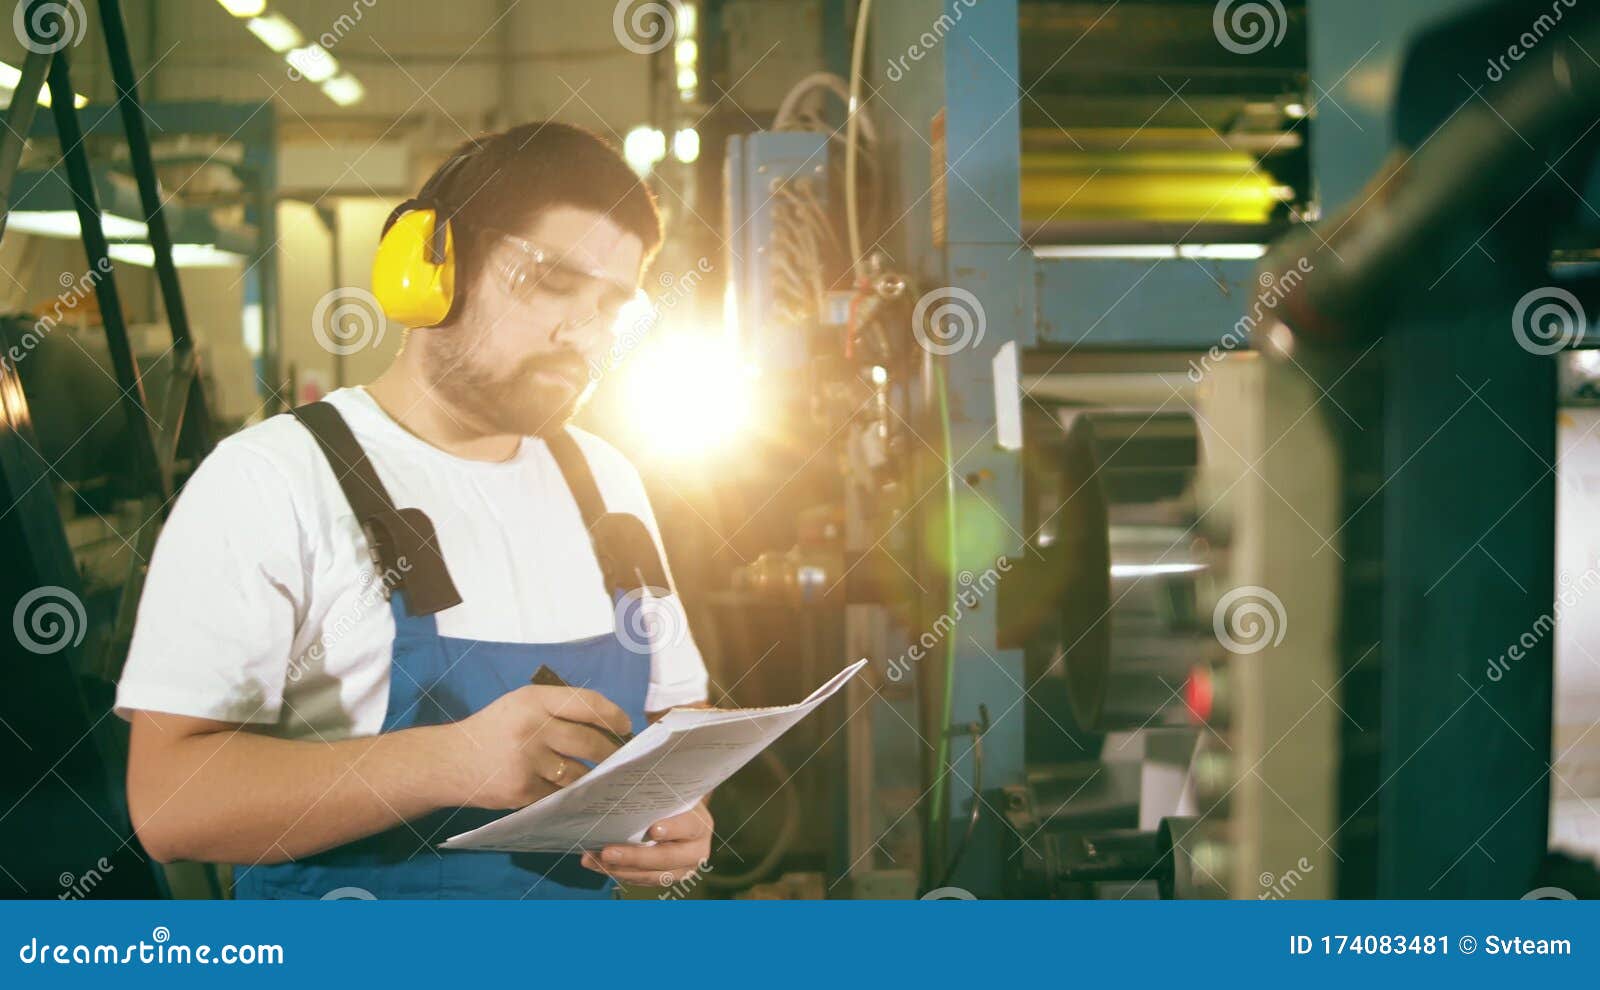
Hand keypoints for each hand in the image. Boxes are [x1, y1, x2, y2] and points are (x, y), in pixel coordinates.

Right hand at [442, 686, 631, 809]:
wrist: (449, 761)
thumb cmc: (494, 729)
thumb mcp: (521, 704)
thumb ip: (558, 709)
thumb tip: (607, 725)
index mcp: (534, 700)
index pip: (586, 703)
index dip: (612, 715)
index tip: (625, 726)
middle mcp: (533, 728)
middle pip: (589, 741)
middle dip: (611, 751)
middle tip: (622, 757)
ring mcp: (528, 761)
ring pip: (578, 773)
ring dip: (592, 776)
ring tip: (601, 775)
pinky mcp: (523, 790)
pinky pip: (559, 794)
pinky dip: (568, 793)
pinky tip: (572, 792)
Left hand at [581, 801, 712, 886]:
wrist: (677, 817)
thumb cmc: (668, 799)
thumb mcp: (668, 791)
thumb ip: (651, 790)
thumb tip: (618, 779)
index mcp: (699, 824)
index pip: (689, 826)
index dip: (672, 829)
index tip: (653, 830)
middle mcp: (695, 851)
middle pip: (666, 858)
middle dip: (634, 857)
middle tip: (607, 852)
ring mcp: (681, 870)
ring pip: (650, 875)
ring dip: (619, 869)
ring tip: (592, 860)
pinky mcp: (664, 879)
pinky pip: (639, 880)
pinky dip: (617, 872)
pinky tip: (596, 864)